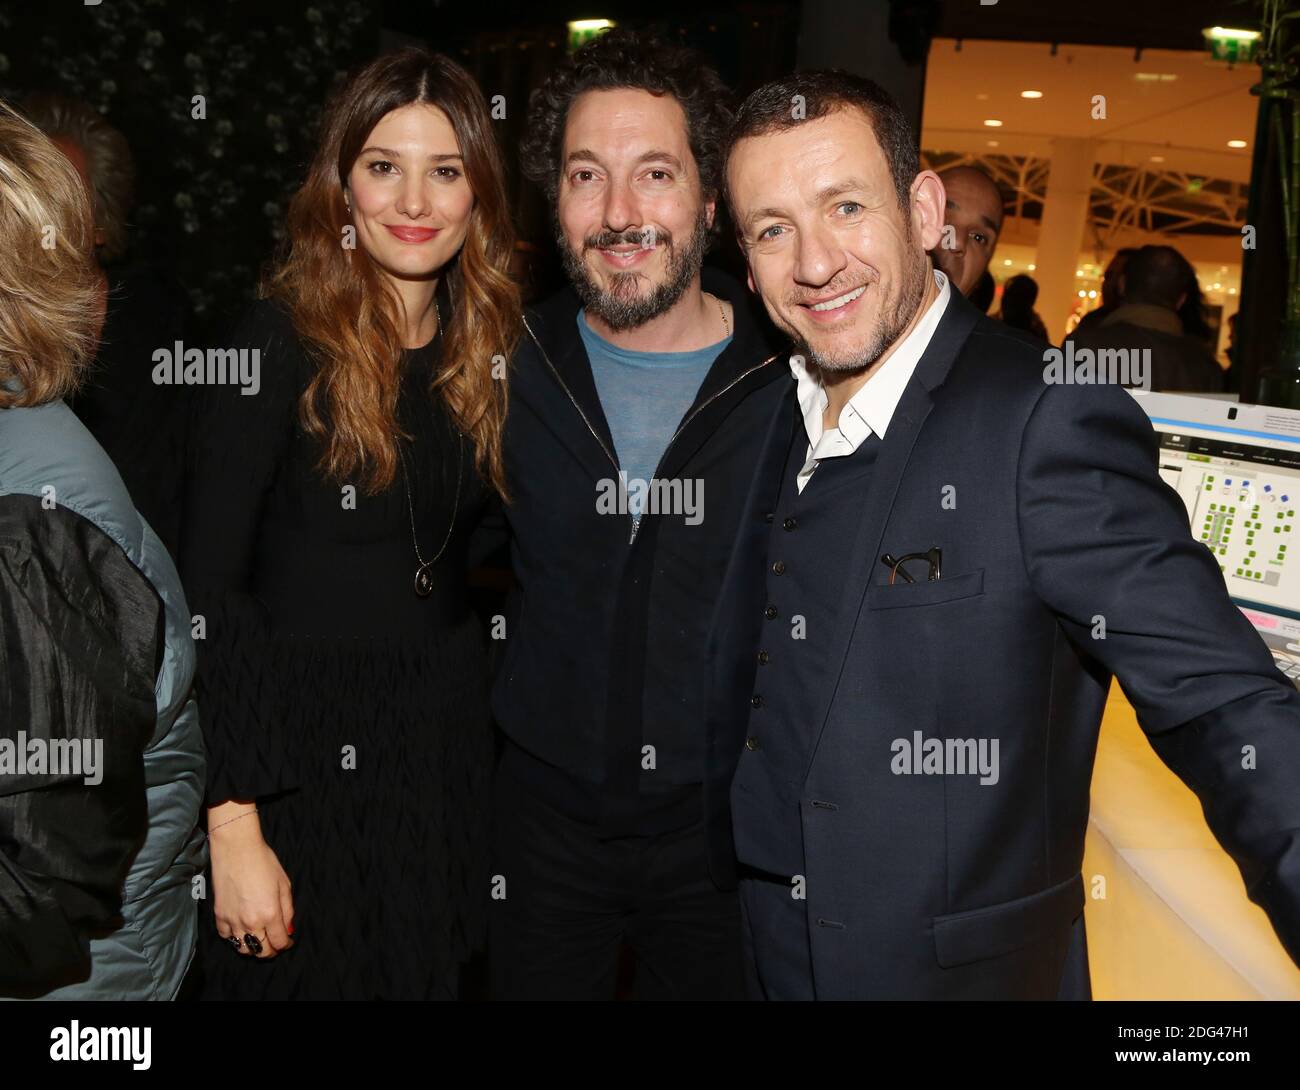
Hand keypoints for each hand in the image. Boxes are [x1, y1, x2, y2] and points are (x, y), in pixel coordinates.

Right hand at [208, 805, 294, 958]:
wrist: (236, 849)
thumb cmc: (263, 861)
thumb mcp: (284, 884)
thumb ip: (287, 910)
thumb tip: (288, 928)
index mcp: (270, 913)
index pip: (279, 942)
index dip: (286, 944)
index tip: (288, 941)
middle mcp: (250, 921)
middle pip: (262, 951)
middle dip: (271, 950)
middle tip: (276, 943)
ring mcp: (233, 921)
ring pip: (243, 949)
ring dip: (254, 948)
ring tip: (260, 938)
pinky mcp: (219, 916)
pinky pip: (227, 937)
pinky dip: (235, 938)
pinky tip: (242, 930)